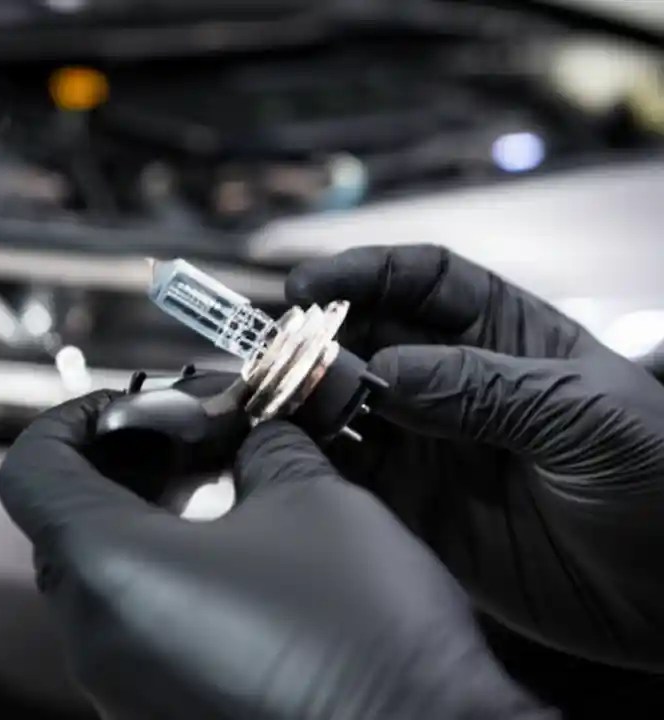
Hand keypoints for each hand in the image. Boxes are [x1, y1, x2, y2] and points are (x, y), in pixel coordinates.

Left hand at [0, 393, 549, 719]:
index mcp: (106, 570)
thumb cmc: (363, 634)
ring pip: (101, 582)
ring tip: (224, 496)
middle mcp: (93, 638)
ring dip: (147, 526)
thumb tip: (247, 434)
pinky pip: (134, 633)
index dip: (72, 419)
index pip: (30, 469)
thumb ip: (260, 447)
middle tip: (191, 443)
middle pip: (62, 524)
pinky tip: (239, 564)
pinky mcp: (158, 716)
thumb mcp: (312, 500)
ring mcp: (121, 689)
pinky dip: (166, 584)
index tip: (129, 406)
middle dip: (121, 469)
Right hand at [287, 244, 663, 670]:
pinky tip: (286, 460)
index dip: (362, 273)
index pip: (421, 281)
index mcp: (506, 337)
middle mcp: (455, 384)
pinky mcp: (413, 510)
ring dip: (301, 403)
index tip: (306, 287)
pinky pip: (345, 477)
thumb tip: (381, 372)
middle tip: (274, 357)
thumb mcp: (586, 419)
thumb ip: (485, 390)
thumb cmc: (661, 483)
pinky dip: (309, 465)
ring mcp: (430, 446)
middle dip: (316, 339)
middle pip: (366, 339)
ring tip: (267, 409)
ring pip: (343, 407)